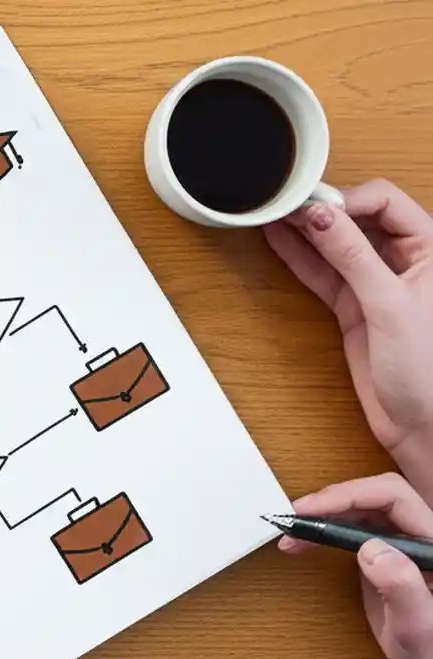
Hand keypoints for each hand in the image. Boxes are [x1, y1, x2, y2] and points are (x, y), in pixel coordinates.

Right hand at [264, 181, 432, 494]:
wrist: (425, 425)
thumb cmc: (430, 371)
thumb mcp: (389, 305)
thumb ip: (353, 257)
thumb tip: (321, 216)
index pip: (385, 202)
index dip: (347, 200)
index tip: (312, 208)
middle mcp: (408, 261)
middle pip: (358, 218)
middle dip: (322, 209)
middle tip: (284, 204)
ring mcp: (378, 284)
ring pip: (336, 245)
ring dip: (306, 232)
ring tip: (273, 214)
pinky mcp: (355, 307)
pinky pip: (324, 273)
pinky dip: (301, 258)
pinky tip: (279, 241)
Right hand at [280, 474, 432, 658]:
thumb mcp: (420, 628)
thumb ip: (402, 587)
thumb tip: (371, 548)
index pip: (392, 498)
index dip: (349, 495)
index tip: (310, 510)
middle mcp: (421, 540)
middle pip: (373, 498)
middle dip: (330, 502)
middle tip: (293, 519)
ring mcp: (403, 550)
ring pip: (361, 514)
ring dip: (323, 517)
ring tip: (291, 534)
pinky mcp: (387, 562)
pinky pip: (354, 533)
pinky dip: (325, 534)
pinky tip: (304, 545)